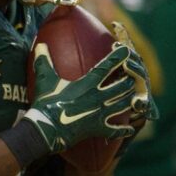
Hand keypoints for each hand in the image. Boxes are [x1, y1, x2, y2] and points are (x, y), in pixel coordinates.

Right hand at [20, 39, 154, 153]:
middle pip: (123, 85)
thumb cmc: (45, 103)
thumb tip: (39, 44)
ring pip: (124, 104)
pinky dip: (123, 130)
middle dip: (130, 79)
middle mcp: (98, 96)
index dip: (119, 57)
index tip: (126, 50)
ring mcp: (100, 113)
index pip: (108, 66)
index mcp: (88, 83)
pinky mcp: (98, 128)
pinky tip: (130, 128)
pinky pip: (115, 130)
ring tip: (136, 96)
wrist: (46, 129)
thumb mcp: (44, 80)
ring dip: (131, 99)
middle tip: (133, 76)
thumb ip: (44, 61)